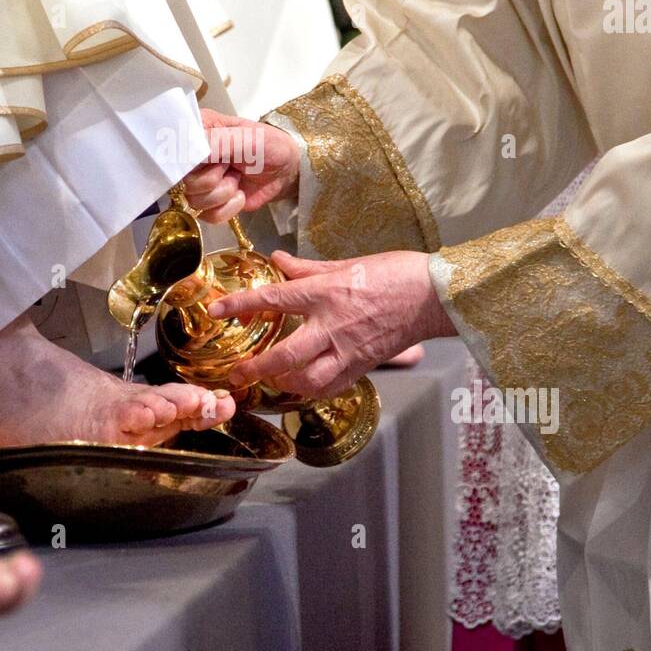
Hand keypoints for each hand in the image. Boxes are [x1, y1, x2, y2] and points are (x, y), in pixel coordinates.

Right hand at [183, 110, 299, 221]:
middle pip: (182, 181)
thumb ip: (215, 142)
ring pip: (194, 201)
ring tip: (237, 180)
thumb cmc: (268, 145)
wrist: (286, 170)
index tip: (210, 160)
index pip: (174, 150)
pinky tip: (239, 195)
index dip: (188, 161)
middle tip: (231, 167)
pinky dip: (228, 209)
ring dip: (222, 193)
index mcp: (198, 132)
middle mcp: (193, 158)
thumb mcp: (245, 137)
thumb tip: (185, 152)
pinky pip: (207, 216)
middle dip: (212, 179)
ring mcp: (201, 182)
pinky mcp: (211, 204)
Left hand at [208, 249, 455, 397]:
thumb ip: (308, 268)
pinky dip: (312, 389)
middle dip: (256, 367)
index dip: (241, 305)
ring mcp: (349, 350)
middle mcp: (333, 326)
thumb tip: (278, 261)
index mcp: (327, 293)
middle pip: (286, 354)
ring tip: (271, 379)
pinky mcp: (364, 366)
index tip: (216, 311)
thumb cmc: (396, 273)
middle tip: (237, 374)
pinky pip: (332, 386)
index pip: (274, 299)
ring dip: (284, 383)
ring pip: (308, 380)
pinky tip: (302, 385)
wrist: (434, 296)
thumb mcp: (347, 262)